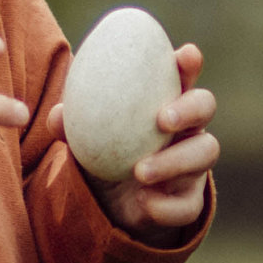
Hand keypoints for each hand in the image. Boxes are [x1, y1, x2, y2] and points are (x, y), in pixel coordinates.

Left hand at [72, 44, 216, 245]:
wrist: (112, 207)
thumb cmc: (105, 156)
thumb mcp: (86, 140)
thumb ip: (72, 126)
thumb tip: (57, 116)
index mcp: (164, 103)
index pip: (182, 75)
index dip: (188, 63)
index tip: (185, 55)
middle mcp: (186, 129)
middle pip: (205, 106)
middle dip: (189, 107)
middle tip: (161, 119)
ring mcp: (192, 164)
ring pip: (204, 153)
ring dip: (175, 161)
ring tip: (140, 171)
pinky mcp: (189, 200)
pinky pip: (188, 203)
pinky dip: (167, 204)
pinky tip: (144, 201)